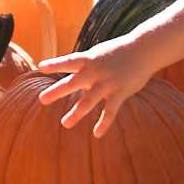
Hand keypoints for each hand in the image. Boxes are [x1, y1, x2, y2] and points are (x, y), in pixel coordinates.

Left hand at [35, 42, 157, 136]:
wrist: (143, 49)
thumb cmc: (117, 52)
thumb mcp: (98, 56)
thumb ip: (85, 70)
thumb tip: (75, 85)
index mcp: (88, 60)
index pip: (68, 61)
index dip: (55, 64)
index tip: (41, 66)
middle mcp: (95, 71)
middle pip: (72, 82)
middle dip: (56, 91)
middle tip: (42, 99)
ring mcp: (107, 82)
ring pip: (89, 101)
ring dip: (76, 113)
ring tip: (65, 124)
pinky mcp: (120, 92)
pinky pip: (110, 111)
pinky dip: (103, 123)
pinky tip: (96, 134)